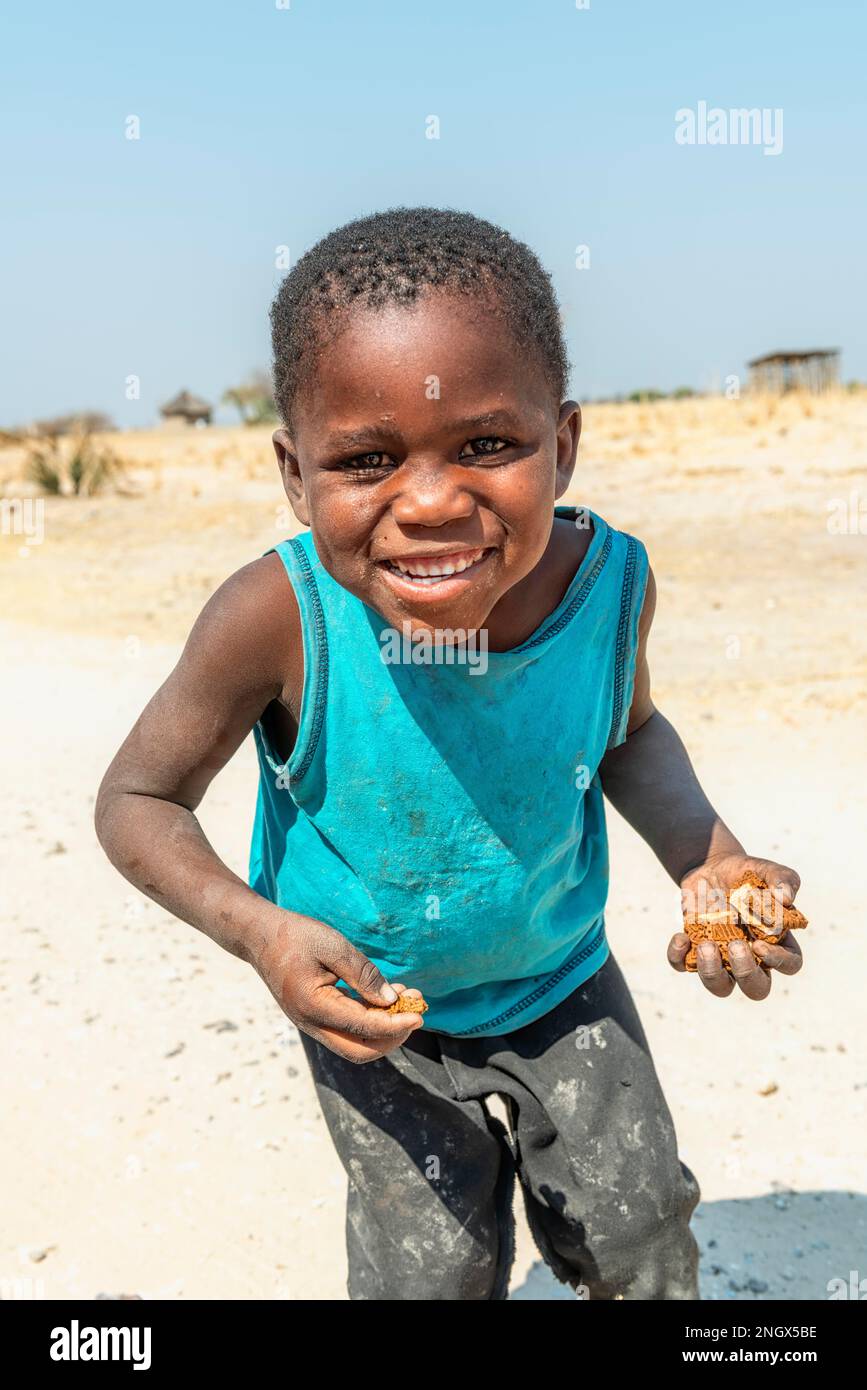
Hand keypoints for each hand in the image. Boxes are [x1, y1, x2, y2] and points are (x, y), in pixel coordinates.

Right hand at [254, 911, 423, 1062]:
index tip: (419, 1013)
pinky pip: (347, 1032)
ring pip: (355, 1045)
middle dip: (393, 1035)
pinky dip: (370, 1022)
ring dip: (384, 1029)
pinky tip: (385, 998)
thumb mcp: (332, 945)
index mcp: (314, 1006)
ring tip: (407, 999)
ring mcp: (311, 1024)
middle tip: (415, 1010)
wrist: (259, 937)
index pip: (364, 1027)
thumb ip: (363, 973)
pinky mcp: (314, 1018)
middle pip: (361, 1050)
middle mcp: (311, 1023)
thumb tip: (392, 999)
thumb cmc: (295, 935)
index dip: (396, 1024)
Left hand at [668, 854, 803, 999]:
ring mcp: (722, 957)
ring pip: (720, 986)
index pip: (789, 964)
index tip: (759, 943)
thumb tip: (786, 898)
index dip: (778, 961)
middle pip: (757, 989)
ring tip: (705, 945)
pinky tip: (681, 937)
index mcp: (777, 941)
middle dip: (746, 974)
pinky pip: (683, 966)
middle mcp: (751, 957)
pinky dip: (678, 957)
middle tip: (735, 945)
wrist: (712, 867)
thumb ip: (783, 879)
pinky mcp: (694, 950)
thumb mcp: (766, 869)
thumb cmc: (747, 873)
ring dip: (711, 973)